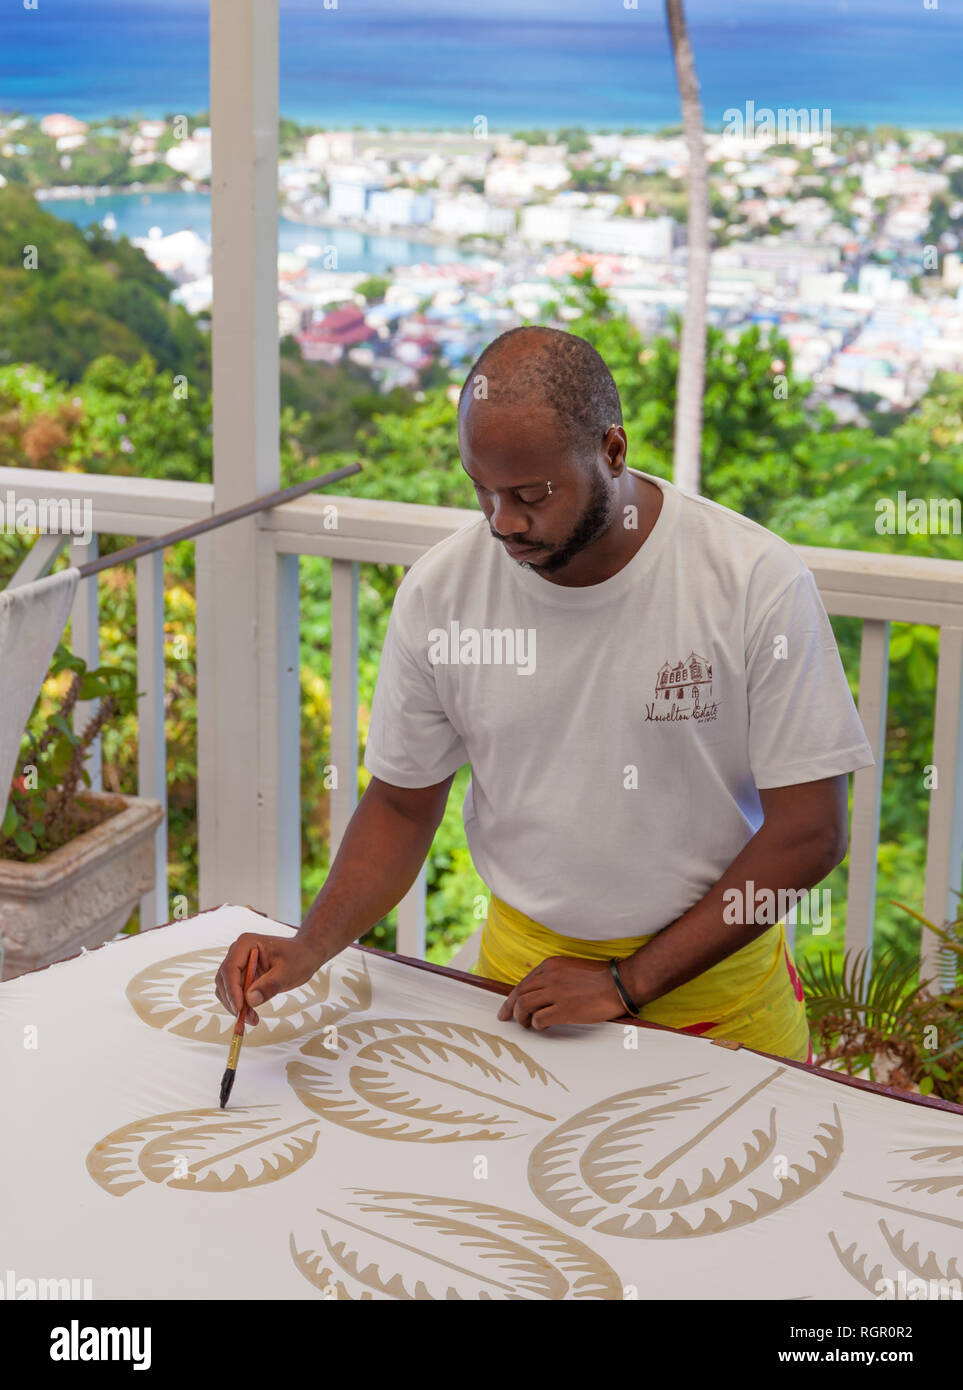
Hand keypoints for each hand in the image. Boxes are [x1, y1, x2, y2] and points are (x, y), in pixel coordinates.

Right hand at [214, 932, 325, 1025]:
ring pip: (225, 989)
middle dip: (233, 1001)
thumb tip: (250, 1000)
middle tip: (248, 1019)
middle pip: (224, 980)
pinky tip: (252, 1016)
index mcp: (246, 943)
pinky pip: (233, 994)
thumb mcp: (287, 971)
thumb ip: (270, 985)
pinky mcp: (241, 977)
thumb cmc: (298, 958)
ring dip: (235, 1006)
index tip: (239, 1008)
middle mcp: (237, 953)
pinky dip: (240, 1006)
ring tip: (253, 1019)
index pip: (231, 968)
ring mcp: (238, 964)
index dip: (232, 989)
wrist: (304, 955)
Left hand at [496, 955, 627, 1030]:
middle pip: (519, 994)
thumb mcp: (570, 968)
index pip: (524, 982)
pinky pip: (539, 1019)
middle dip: (510, 1008)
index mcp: (551, 965)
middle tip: (506, 1018)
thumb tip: (538, 992)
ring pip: (524, 1006)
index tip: (508, 1006)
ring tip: (526, 1025)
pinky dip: (536, 1025)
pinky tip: (542, 1027)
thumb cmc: (599, 978)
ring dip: (521, 1018)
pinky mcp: (564, 1009)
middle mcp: (550, 977)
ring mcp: (556, 993)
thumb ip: (553, 976)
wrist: (619, 984)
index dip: (513, 996)